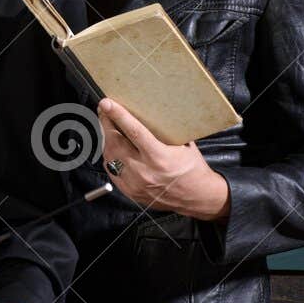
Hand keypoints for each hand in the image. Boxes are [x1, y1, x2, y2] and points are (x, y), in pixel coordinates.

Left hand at [97, 98, 230, 220]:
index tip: (107, 104)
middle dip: (107, 124)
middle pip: (115, 142)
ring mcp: (134, 183)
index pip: (134, 132)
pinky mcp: (129, 191)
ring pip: (110, 156)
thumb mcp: (184, 146)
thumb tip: (146, 113)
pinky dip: (110, 157)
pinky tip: (114, 148)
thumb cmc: (193, 170)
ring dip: (107, 140)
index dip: (118, 116)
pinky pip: (111, 169)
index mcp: (160, 158)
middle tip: (105, 111)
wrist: (198, 198)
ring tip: (109, 128)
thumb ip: (164, 132)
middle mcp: (144, 171)